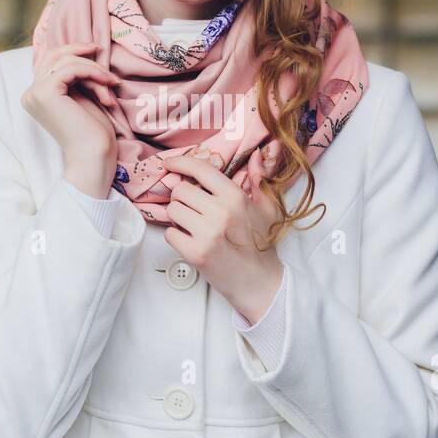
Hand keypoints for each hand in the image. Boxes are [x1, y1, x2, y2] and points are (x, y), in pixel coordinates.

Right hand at [22, 43, 120, 194]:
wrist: (93, 156)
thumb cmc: (92, 132)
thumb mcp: (82, 95)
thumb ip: (76, 75)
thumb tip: (83, 47)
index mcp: (36, 95)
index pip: (52, 61)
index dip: (76, 54)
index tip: (98, 55)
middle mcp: (30, 93)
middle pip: (55, 55)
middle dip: (84, 55)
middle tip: (104, 59)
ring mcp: (34, 93)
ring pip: (66, 59)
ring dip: (94, 70)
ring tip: (111, 85)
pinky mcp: (45, 92)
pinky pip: (71, 68)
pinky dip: (93, 72)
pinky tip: (107, 84)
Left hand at [162, 154, 284, 324]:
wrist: (260, 283)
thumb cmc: (262, 245)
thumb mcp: (267, 208)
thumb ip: (259, 180)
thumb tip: (257, 154)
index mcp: (235, 196)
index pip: (200, 169)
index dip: (180, 163)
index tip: (170, 164)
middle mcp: (220, 212)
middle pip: (180, 190)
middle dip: (182, 199)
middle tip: (194, 210)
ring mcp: (207, 233)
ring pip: (172, 210)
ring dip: (178, 217)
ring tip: (194, 226)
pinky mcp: (196, 253)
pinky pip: (169, 234)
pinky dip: (176, 237)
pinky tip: (191, 241)